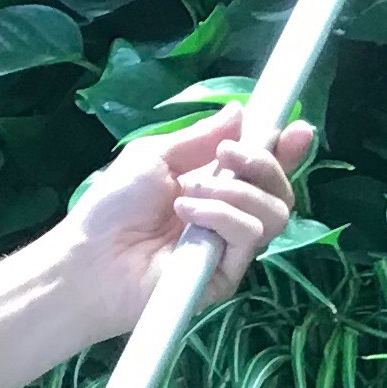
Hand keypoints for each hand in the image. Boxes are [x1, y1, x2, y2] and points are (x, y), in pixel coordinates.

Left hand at [57, 108, 316, 336]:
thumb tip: (239, 111)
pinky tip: (188, 213)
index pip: (262, 170)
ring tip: (191, 191)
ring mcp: (229, 248)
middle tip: (227, 155)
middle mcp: (229, 216)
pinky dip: (223, 216)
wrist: (89, 258)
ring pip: (274, 214)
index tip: (297, 130)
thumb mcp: (155, 156)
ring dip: (236, 192)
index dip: (286, 150)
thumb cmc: (113, 206)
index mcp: (215, 185)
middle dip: (262, 163)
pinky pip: (249, 238)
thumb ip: (199, 138)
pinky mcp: (225, 276)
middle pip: (279, 191)